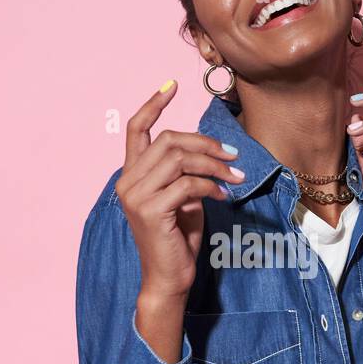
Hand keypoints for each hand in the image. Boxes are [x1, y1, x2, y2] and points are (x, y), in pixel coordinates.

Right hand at [116, 81, 243, 299]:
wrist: (170, 278)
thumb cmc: (178, 238)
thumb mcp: (182, 197)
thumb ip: (185, 172)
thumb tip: (209, 150)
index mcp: (132, 175)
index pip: (136, 129)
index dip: (153, 104)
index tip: (171, 85)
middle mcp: (127, 182)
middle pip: (169, 141)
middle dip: (205, 144)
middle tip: (233, 157)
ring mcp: (136, 196)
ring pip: (179, 159)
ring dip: (214, 165)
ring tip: (235, 177)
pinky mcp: (151, 211)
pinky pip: (188, 184)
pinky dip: (212, 186)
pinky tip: (224, 196)